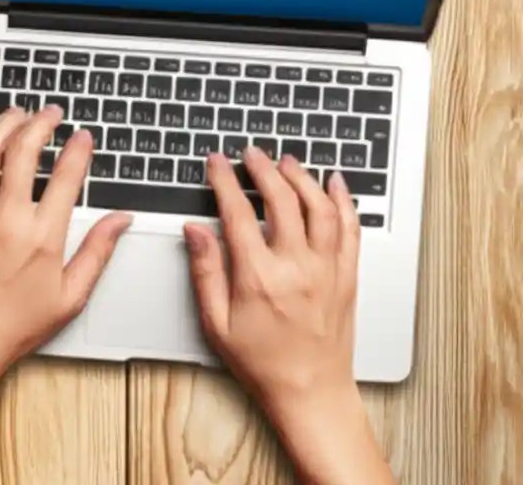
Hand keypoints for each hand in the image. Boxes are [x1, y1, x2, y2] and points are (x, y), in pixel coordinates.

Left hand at [0, 106, 131, 375]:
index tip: (84, 137)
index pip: (67, 176)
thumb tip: (121, 221)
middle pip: (24, 151)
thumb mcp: (70, 296)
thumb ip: (97, 252)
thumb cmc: (14, 326)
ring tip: (15, 115)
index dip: (79, 149)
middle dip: (41, 123)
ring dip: (1, 126)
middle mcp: (7, 220)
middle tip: (50, 114)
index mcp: (42, 238)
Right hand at [184, 148, 392, 483]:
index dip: (224, 180)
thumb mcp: (215, 322)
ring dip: (302, 177)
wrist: (310, 391)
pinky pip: (350, 228)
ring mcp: (327, 269)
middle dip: (263, 168)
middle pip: (282, 199)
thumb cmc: (261, 363)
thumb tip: (195, 231)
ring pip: (320, 206)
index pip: (238, 212)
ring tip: (286, 161)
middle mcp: (296, 267)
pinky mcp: (347, 276)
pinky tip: (334, 183)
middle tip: (250, 153)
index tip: (216, 163)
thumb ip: (205, 271)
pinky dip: (343, 200)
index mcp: (259, 278)